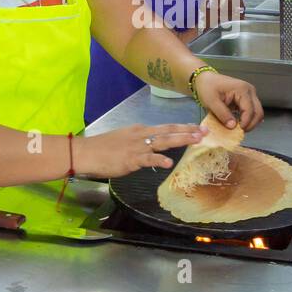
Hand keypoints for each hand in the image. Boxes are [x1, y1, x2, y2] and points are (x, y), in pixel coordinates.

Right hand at [75, 123, 204, 176]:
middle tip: (205, 131)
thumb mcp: (124, 139)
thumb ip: (139, 143)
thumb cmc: (102, 148)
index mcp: (140, 130)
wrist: (85, 152)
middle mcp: (141, 135)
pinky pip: (147, 159)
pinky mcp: (130, 159)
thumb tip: (151, 148)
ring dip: (181, 140)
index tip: (197, 128)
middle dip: (188, 131)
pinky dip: (159, 160)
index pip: (165, 128)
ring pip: (163, 141)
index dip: (182, 128)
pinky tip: (169, 162)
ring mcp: (137, 147)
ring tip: (196, 140)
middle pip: (169, 132)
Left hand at [193, 72, 262, 130]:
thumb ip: (222, 114)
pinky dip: (247, 119)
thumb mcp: (211, 102)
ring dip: (250, 122)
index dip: (245, 123)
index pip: (250, 110)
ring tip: (238, 129)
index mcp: (242, 89)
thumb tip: (232, 126)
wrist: (205, 80)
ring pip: (257, 113)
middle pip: (258, 112)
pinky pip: (252, 111)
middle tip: (239, 132)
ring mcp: (250, 94)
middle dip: (250, 124)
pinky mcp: (247, 99)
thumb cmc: (208, 88)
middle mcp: (249, 91)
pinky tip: (239, 123)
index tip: (238, 131)